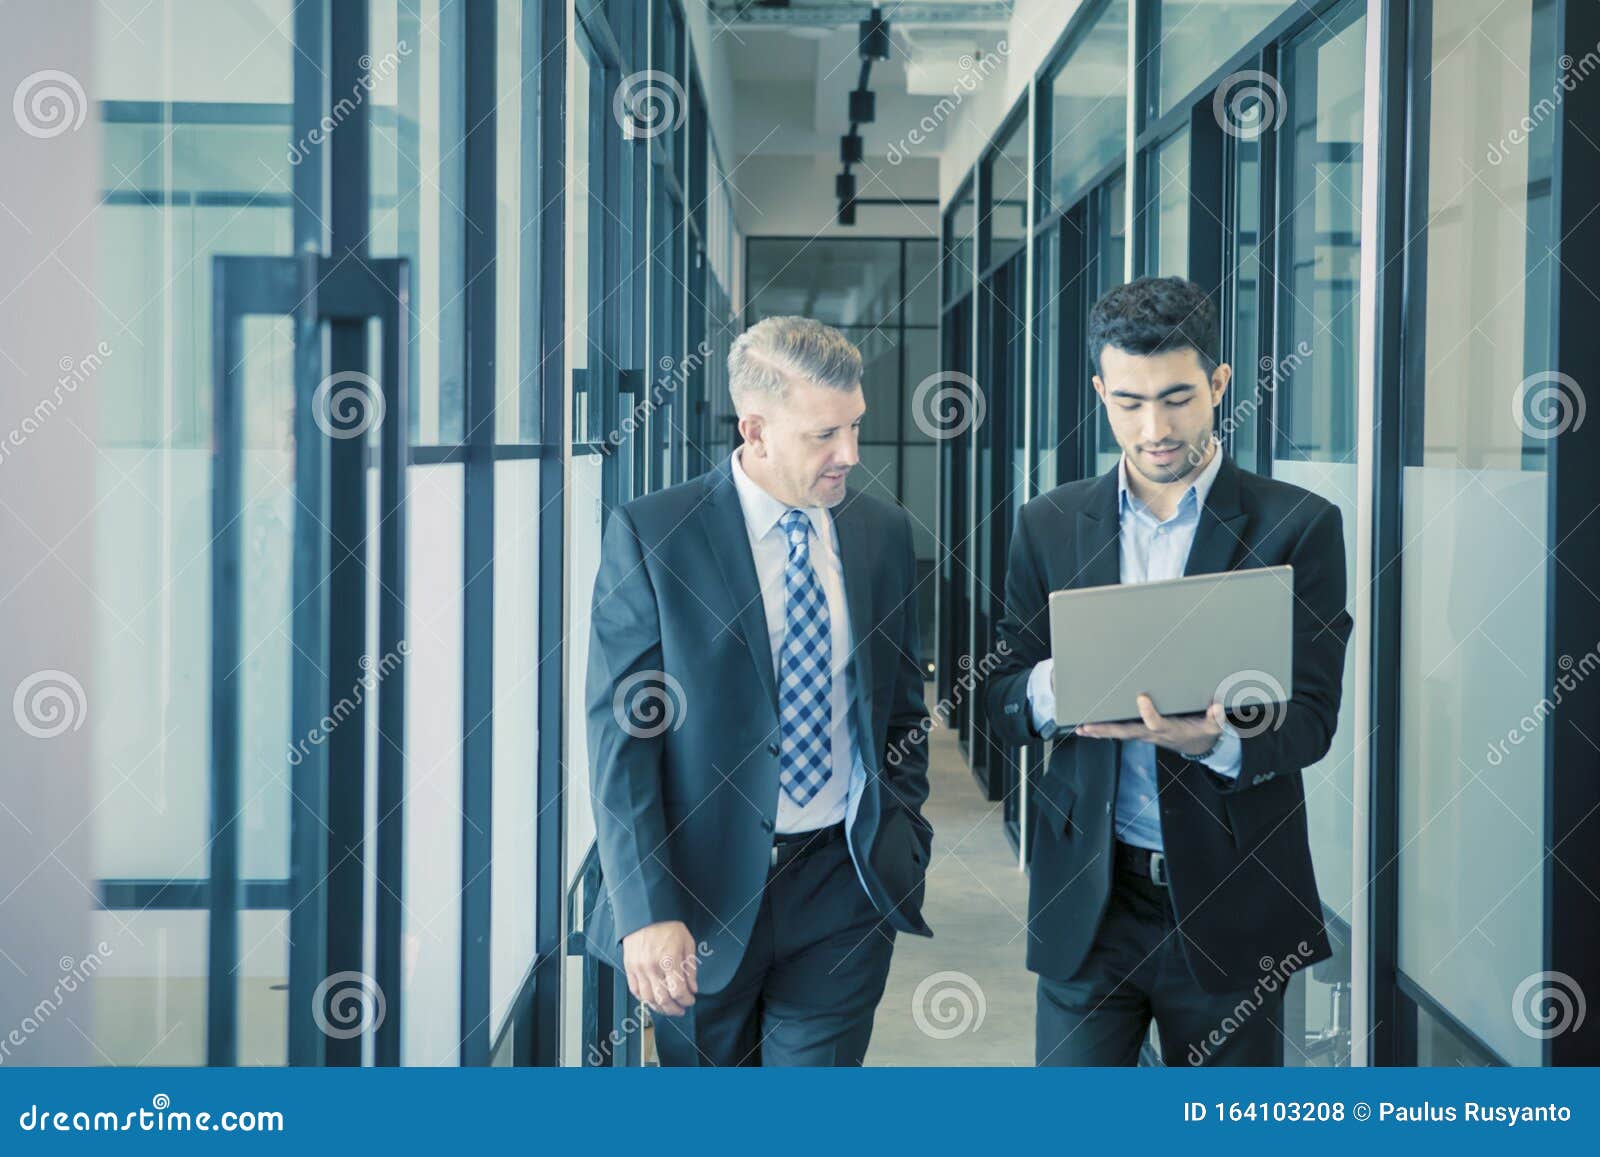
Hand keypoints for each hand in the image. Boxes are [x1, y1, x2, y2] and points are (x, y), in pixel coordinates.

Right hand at [621, 920, 699, 1016]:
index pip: (678, 991)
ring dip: (660, 1007)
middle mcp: (652, 967)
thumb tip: (693, 988)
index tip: (690, 1000)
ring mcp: (639, 968)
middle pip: (663, 999)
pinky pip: (635, 990)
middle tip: (681, 1009)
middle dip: (674, 1009)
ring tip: (667, 1007)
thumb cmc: (667, 925)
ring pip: (648, 999)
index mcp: (669, 960)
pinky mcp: (630, 968)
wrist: (646, 914)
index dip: (686, 1000)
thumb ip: (690, 968)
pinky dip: (644, 999)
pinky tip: (652, 999)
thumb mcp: (687, 943)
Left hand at [1074, 694, 1224, 757]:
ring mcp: (1144, 735)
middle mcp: (1153, 733)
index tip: (1141, 697)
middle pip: (1127, 732)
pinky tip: (1088, 728)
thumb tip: (1215, 706)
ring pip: (1119, 734)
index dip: (1148, 712)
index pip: (1156, 722)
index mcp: (1169, 729)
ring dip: (1100, 732)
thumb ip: (1215, 718)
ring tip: (1081, 728)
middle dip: (1107, 729)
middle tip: (1087, 726)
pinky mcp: (1140, 733)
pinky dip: (1103, 731)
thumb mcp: (1214, 726)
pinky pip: (1119, 733)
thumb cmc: (1203, 731)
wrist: (1199, 744)